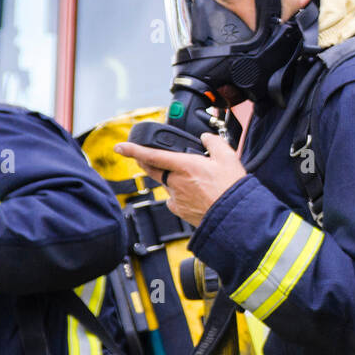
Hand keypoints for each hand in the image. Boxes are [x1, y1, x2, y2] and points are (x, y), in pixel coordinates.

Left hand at [113, 133, 244, 226]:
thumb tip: (206, 137)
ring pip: (166, 183)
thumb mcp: (229, 157)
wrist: (234, 217)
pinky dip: (179, 193)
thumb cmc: (231, 189)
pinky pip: (173, 198)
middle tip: (147, 156)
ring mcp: (176, 197)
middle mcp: (176, 182)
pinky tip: (195, 194)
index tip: (120, 147)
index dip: (133, 150)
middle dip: (146, 161)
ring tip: (194, 179)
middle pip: (153, 169)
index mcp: (185, 166)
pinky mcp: (179, 210)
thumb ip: (214, 142)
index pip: (153, 155)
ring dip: (172, 178)